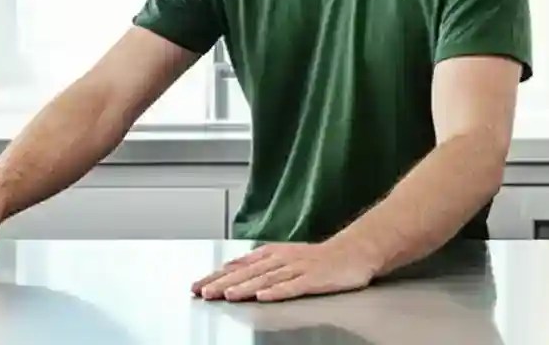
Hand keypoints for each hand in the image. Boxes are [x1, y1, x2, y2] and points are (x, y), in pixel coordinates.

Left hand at [191, 241, 378, 302]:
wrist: (353, 251)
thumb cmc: (316, 258)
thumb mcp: (282, 256)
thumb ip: (256, 264)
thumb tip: (228, 270)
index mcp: (270, 254)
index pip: (237, 267)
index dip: (216, 276)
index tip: (196, 286)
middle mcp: (280, 259)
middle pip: (247, 273)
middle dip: (224, 283)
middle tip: (204, 292)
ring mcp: (297, 269)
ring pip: (266, 279)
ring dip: (245, 287)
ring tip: (227, 295)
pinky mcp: (314, 279)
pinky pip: (294, 286)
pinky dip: (278, 291)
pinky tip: (264, 297)